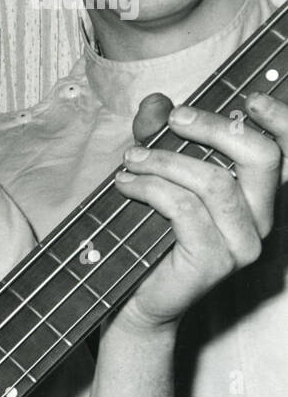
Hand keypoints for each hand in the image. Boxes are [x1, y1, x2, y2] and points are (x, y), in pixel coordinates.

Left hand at [112, 93, 283, 330]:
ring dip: (165, 160)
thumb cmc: (151, 232)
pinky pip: (185, 208)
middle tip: (173, 119)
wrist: (138, 295)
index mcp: (258, 197)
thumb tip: (156, 102)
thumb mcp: (156, 173)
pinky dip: (150, 188)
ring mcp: (242, 244)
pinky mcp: (214, 261)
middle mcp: (261, 220)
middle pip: (260, 158)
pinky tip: (125, 184)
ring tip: (131, 158)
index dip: (282, 123)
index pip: (287, 156)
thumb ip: (160, 136)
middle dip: (214, 128)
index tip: (249, 100)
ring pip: (214, 182)